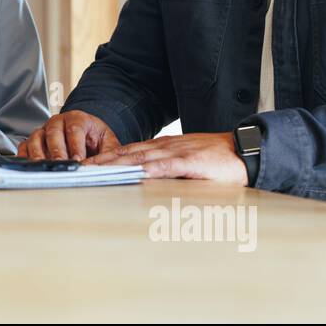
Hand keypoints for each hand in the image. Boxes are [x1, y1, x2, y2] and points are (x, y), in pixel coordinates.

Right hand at [18, 110, 119, 160]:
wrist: (86, 133)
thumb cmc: (95, 138)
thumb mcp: (108, 143)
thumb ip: (108, 154)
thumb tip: (105, 168)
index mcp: (77, 119)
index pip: (75, 130)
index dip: (76, 145)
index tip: (78, 160)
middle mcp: (58, 122)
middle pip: (53, 133)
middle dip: (56, 151)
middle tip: (61, 165)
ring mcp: (44, 130)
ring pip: (36, 138)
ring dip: (38, 154)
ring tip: (43, 168)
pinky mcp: (34, 140)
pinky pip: (25, 146)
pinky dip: (25, 156)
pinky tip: (29, 167)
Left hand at [85, 132, 248, 183]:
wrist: (246, 150)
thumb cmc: (218, 160)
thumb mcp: (187, 161)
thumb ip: (168, 168)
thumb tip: (147, 178)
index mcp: (163, 147)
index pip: (128, 151)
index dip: (106, 158)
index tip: (87, 165)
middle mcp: (165, 147)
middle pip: (126, 153)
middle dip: (101, 161)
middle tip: (80, 169)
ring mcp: (176, 153)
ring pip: (138, 158)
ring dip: (114, 164)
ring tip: (94, 171)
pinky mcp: (189, 162)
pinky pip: (163, 166)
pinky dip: (145, 170)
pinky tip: (131, 174)